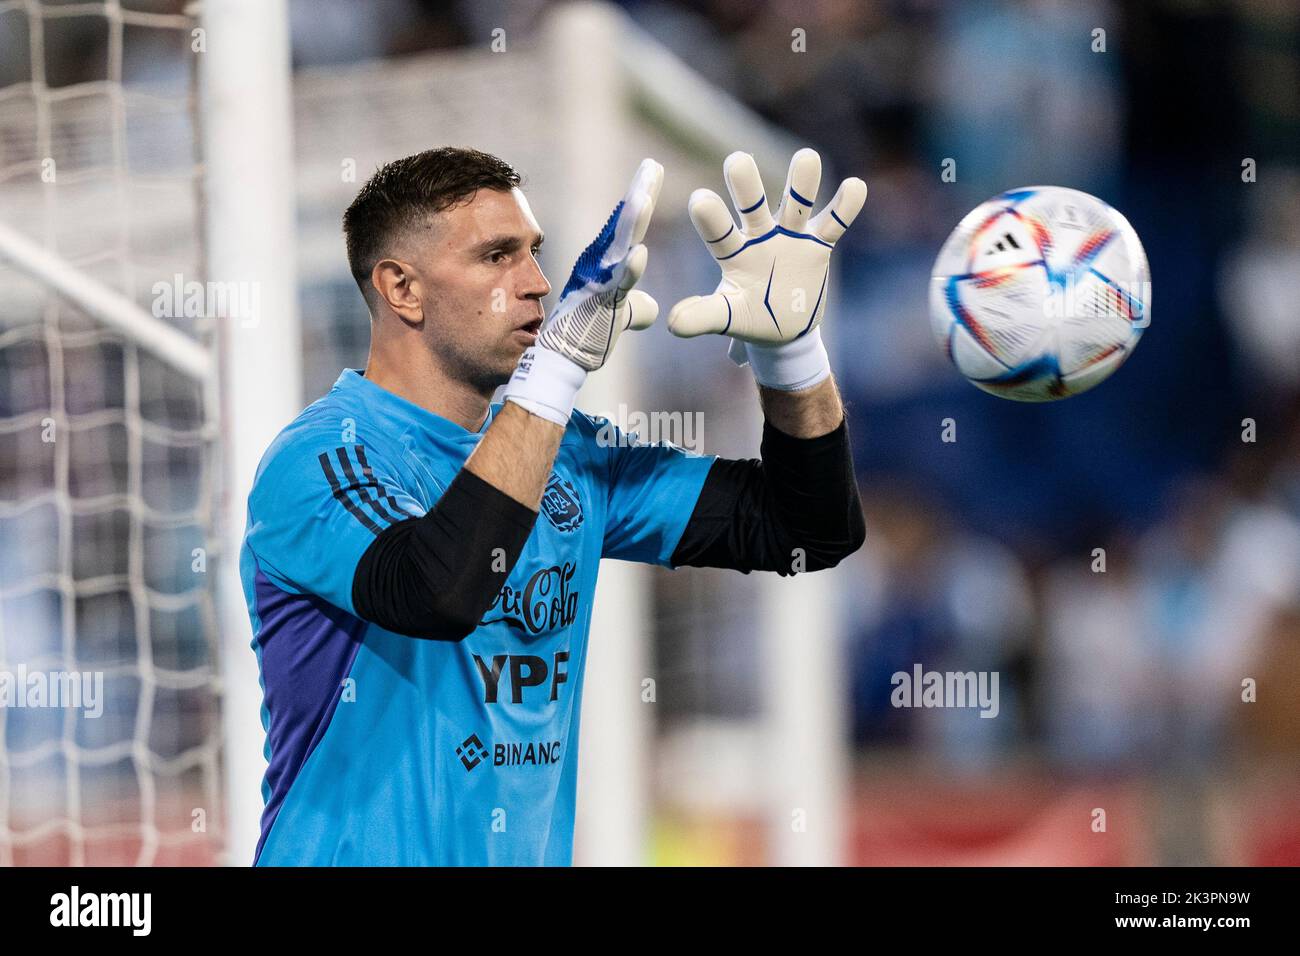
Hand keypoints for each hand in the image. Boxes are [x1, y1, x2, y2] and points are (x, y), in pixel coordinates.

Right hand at [504, 158, 661, 425]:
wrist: (560, 360)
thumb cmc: (584, 336)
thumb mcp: (617, 318)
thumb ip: (634, 308)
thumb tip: (652, 308)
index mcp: (604, 264)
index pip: (627, 227)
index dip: (639, 199)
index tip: (653, 171)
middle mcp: (598, 266)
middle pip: (625, 225)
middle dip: (640, 194)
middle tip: (653, 167)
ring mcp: (598, 282)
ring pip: (620, 246)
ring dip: (633, 222)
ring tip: (646, 195)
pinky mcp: (599, 304)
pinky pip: (617, 284)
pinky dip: (628, 269)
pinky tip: (641, 253)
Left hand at [666, 148, 865, 362]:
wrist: (785, 332)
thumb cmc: (751, 320)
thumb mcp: (728, 319)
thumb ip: (704, 316)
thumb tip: (672, 324)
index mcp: (733, 253)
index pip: (719, 233)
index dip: (711, 219)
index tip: (699, 199)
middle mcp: (759, 236)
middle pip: (752, 205)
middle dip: (746, 185)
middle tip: (735, 159)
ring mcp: (790, 237)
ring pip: (796, 204)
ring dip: (802, 183)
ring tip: (806, 157)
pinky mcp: (818, 246)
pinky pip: (833, 223)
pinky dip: (845, 207)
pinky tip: (855, 186)